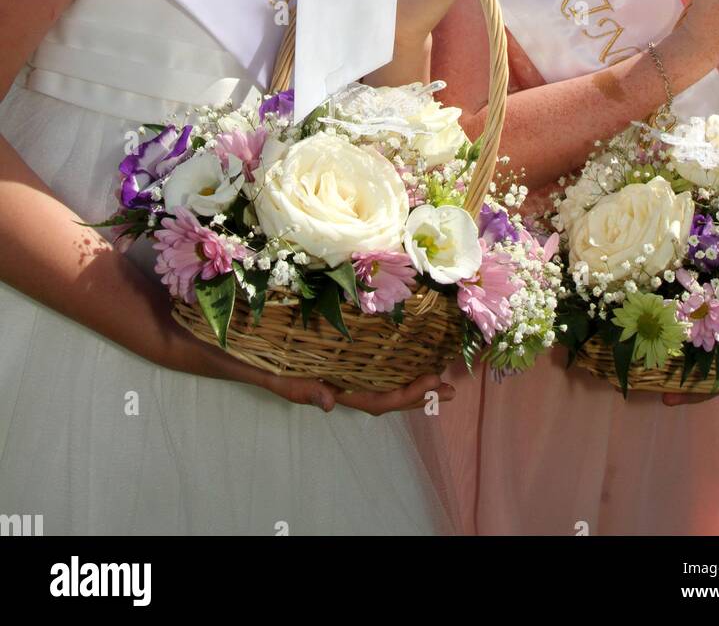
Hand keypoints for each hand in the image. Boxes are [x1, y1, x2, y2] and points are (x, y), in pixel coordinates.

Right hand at [261, 368, 455, 415]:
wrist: (234, 348)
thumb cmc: (257, 362)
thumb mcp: (276, 377)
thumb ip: (301, 389)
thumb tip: (329, 404)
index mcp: (333, 389)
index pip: (377, 400)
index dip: (407, 394)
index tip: (435, 382)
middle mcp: (341, 382)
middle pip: (387, 395)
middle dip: (419, 394)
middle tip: (450, 387)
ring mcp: (339, 370)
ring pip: (381, 381)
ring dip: (409, 380)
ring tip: (437, 375)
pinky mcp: (335, 354)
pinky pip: (369, 364)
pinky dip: (390, 362)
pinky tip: (404, 353)